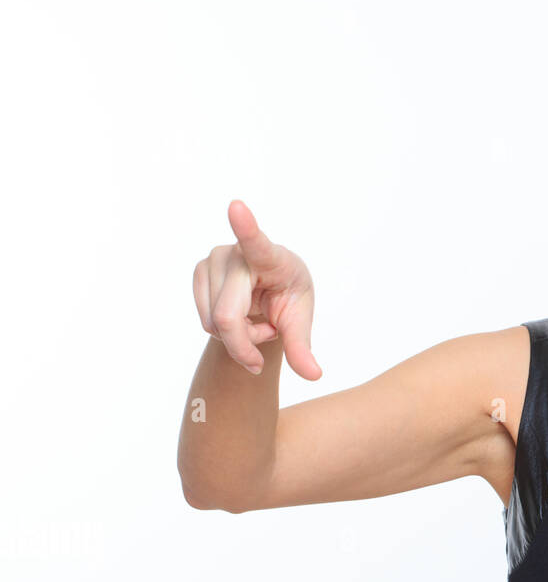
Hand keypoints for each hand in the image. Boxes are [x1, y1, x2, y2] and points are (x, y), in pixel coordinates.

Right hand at [192, 199, 322, 378]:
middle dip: (246, 344)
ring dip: (238, 336)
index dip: (245, 226)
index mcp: (270, 257)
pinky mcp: (198, 271)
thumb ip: (302, 348)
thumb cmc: (288, 297)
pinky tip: (239, 315)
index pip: (257, 242)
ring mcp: (213, 260)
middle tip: (269, 336)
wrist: (269, 290)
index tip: (236, 205)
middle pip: (227, 316)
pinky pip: (205, 320)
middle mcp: (235, 254)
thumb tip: (314, 375)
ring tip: (256, 318)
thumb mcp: (300, 321)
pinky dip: (223, 332)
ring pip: (215, 323)